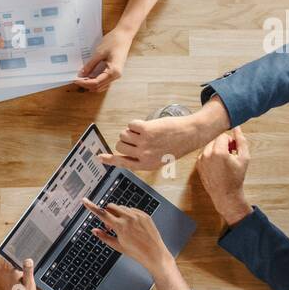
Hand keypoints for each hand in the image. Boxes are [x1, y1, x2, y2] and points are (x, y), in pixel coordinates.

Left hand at [75, 26, 134, 91]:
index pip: (96, 82)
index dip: (84, 82)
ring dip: (91, 84)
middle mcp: (116, 76)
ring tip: (81, 78)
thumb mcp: (99, 53)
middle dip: (87, 84)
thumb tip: (81, 74)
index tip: (75, 80)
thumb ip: (90, 65)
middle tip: (76, 79)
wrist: (124, 34)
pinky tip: (88, 77)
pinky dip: (96, 81)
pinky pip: (104, 81)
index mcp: (113, 72)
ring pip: (101, 85)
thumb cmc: (114, 41)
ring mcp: (116, 74)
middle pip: (99, 86)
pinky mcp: (114, 72)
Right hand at [83, 201, 173, 275]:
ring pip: (121, 207)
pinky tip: (131, 225)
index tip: (85, 201)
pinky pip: (132, 210)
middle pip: (110, 207)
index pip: (102, 213)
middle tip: (110, 226)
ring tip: (122, 227)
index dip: (91, 206)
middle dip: (107, 213)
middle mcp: (129, 218)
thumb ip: (104, 237)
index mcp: (120, 226)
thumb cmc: (136, 252)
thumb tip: (94, 230)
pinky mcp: (144, 215)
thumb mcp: (117, 246)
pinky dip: (128, 215)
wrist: (154, 253)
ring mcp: (138, 215)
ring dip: (117, 214)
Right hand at [100, 97, 231, 170]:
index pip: (122, 163)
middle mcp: (143, 155)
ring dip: (131, 131)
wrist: (190, 135)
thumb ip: (140, 158)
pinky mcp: (146, 129)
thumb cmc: (174, 147)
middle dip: (125, 140)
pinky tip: (147, 126)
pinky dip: (136, 123)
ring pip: (124, 134)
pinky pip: (131, 124)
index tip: (99, 157)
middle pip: (119, 145)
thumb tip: (120, 152)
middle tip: (137, 138)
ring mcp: (144, 142)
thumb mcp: (158, 159)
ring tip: (145, 132)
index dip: (109, 160)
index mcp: (145, 165)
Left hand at [196, 128, 253, 225]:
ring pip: (209, 145)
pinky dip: (211, 155)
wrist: (225, 194)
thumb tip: (237, 127)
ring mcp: (200, 159)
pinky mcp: (197, 164)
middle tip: (230, 154)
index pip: (223, 136)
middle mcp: (207, 154)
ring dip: (217, 149)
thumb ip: (241, 140)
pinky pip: (205, 153)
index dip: (231, 141)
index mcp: (218, 152)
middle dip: (223, 144)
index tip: (234, 149)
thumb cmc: (236, 177)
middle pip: (215, 139)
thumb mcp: (244, 157)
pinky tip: (217, 164)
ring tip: (224, 160)